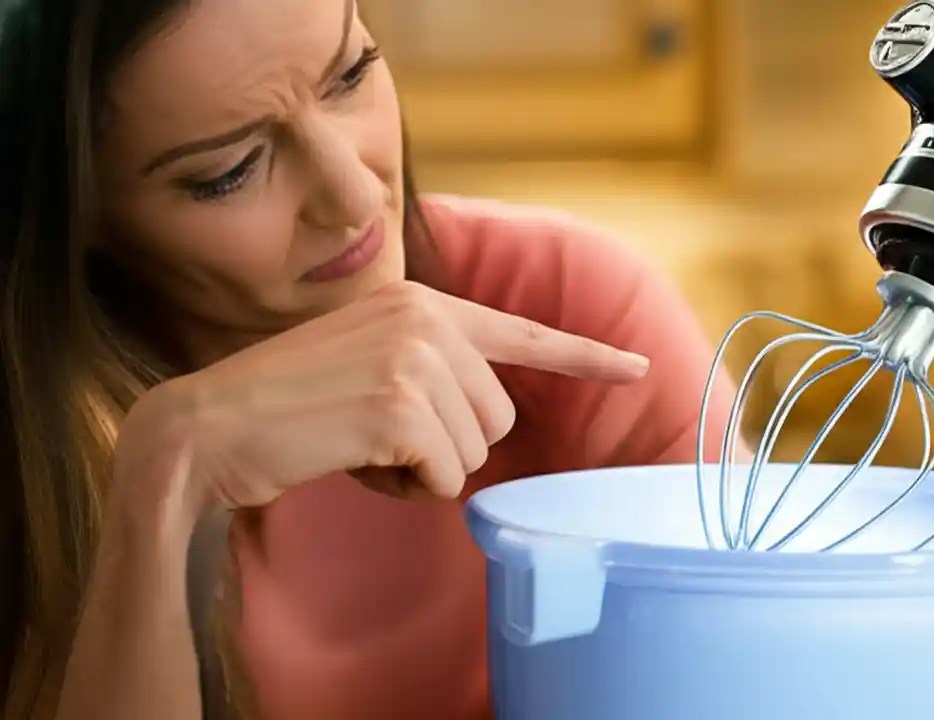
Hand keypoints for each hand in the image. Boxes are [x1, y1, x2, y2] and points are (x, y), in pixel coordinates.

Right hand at [114, 280, 649, 516]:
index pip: (523, 333)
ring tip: (361, 444)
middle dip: (449, 445)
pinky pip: (446, 476)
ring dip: (426, 468)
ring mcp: (415, 357)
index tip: (636, 368)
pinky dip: (406, 487)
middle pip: (499, 416)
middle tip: (378, 436)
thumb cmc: (293, 407)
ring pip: (477, 450)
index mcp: (424, 302)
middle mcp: (428, 318)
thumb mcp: (369, 363)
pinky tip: (355, 462)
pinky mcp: (400, 404)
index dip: (586, 356)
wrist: (211, 426)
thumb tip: (491, 417)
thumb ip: (433, 370)